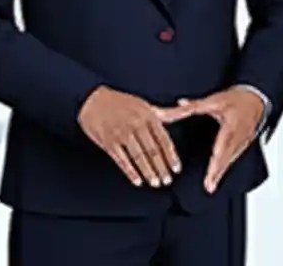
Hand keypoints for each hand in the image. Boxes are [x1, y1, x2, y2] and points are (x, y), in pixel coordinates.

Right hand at [77, 86, 191, 187]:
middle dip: (161, 168)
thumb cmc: (123, 103)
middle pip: (152, 150)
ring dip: (148, 172)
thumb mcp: (147, 105)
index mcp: (148, 116)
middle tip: (167, 181)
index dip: (171, 156)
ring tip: (155, 183)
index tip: (176, 169)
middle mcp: (136, 125)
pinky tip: (137, 181)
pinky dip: (130, 172)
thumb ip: (168, 113)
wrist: (93, 100)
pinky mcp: (108, 142)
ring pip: (138, 156)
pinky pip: (121, 160)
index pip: (164, 139)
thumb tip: (189, 109)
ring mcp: (122, 134)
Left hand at [175, 88, 267, 192]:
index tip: (209, 174)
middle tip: (209, 187)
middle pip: (226, 157)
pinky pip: (234, 157)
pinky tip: (219, 173)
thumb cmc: (237, 99)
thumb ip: (190, 107)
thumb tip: (172, 109)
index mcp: (230, 126)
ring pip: (231, 159)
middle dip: (218, 173)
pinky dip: (226, 166)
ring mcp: (243, 141)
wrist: (256, 97)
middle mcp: (238, 136)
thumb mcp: (213, 101)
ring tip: (211, 185)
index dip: (215, 162)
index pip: (221, 147)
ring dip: (221, 173)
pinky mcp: (244, 143)